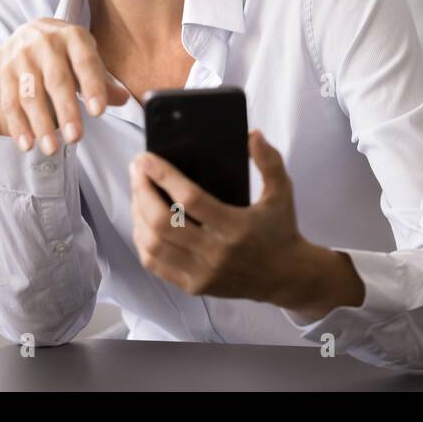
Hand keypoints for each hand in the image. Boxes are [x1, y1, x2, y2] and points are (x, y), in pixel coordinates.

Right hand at [0, 17, 129, 154]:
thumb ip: (102, 81)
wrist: (29, 30)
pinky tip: (27, 144)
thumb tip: (122, 99)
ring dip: (40, 124)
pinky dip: (18, 126)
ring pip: (30, 94)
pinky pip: (10, 102)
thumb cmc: (65, 51)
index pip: (85, 63)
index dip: (92, 87)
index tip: (98, 112)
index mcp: (73, 37)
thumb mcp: (87, 57)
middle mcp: (46, 43)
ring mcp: (22, 57)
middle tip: (75, 138)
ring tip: (51, 148)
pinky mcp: (4, 70)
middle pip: (56, 81)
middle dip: (66, 111)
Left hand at [128, 129, 310, 303]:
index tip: (147, 159)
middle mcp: (216, 253)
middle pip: (163, 222)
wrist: (286, 276)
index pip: (190, 199)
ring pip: (153, 243)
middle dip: (142, 191)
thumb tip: (251, 135)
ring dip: (138, 214)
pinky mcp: (194, 286)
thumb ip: (269, 161)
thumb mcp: (282, 192)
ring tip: (137, 192)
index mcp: (236, 227)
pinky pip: (155, 264)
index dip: (164, 177)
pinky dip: (142, 240)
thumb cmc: (280, 229)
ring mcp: (202, 273)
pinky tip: (142, 220)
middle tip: (137, 170)